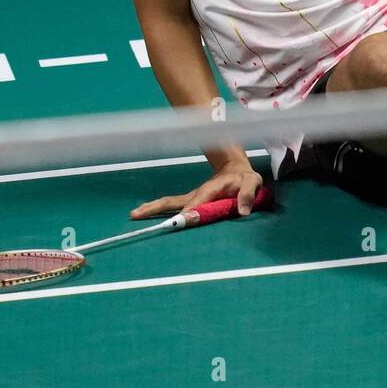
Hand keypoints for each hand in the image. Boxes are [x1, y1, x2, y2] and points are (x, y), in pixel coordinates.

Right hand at [129, 157, 263, 219]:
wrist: (234, 168)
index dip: (190, 211)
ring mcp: (192, 197)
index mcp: (211, 189)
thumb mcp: (252, 183)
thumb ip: (248, 195)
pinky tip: (144, 214)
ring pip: (169, 202)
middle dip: (157, 208)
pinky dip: (157, 209)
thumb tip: (242, 212)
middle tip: (138, 214)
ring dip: (152, 208)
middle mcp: (197, 193)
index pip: (198, 202)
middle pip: (174, 201)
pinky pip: (173, 205)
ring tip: (134, 214)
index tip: (180, 219)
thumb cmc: (244, 177)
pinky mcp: (191, 201)